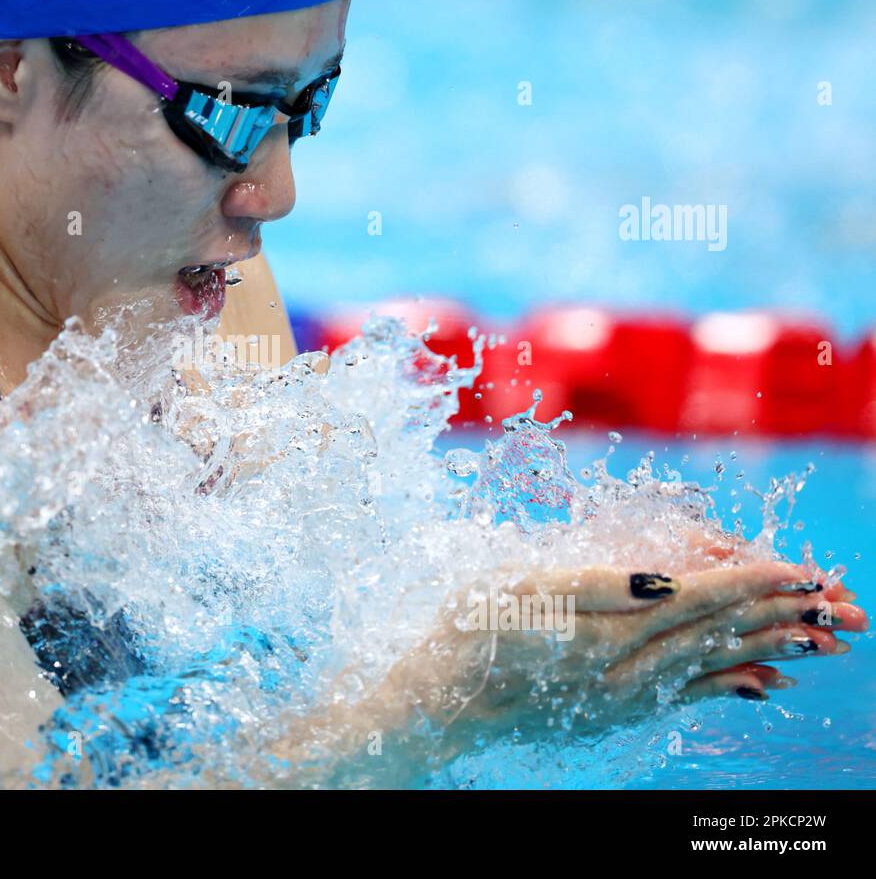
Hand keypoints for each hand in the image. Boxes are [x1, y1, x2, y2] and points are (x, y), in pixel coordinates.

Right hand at [380, 561, 865, 753]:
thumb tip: (665, 580)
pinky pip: (689, 697)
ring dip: (771, 647)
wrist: (443, 702)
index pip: (696, 598)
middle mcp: (624, 671)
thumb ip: (593, 584)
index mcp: (604, 632)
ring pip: (713, 665)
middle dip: (781, 614)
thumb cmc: (469, 631)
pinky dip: (733, 686)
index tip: (803, 569)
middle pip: (717, 634)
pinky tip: (765, 683)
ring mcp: (625, 696)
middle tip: (838, 601)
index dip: (752, 581)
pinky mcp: (618, 710)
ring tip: (823, 640)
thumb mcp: (517, 589)